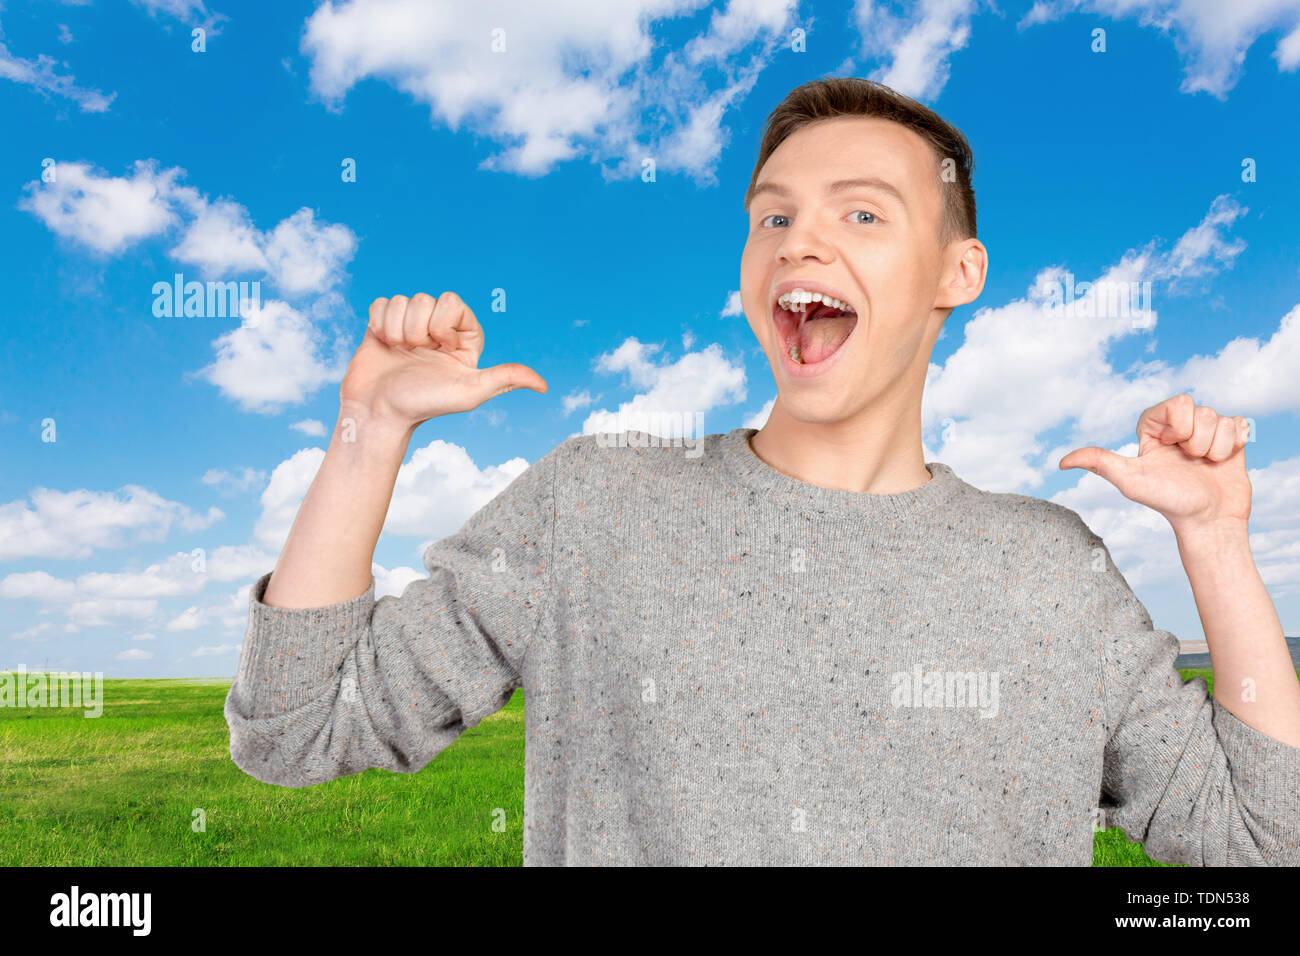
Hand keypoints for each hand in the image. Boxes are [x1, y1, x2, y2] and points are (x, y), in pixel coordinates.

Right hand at [339, 292, 546, 428]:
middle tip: (418, 354)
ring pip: (403, 300)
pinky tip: (384, 346)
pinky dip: (379, 325)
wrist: (378, 413)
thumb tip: (544, 386)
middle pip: (426, 298)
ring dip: (397, 330)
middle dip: (418, 328)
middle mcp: (437, 331)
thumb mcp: (470, 392)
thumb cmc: (425, 405)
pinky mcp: (383, 326)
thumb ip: (506, 379)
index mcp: (463, 339)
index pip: (452, 301)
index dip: (443, 323)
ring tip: (400, 354)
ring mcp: (410, 327)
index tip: (441, 349)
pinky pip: (381, 303)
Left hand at [1058, 393, 1251, 534]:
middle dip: (1197, 437)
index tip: (1173, 447)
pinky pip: (1238, 424)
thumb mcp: (1130, 482)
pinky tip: (1222, 461)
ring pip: (1219, 418)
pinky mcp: (1230, 438)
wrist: (1209, 521)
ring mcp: (1205, 433)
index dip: (1180, 424)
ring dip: (1215, 447)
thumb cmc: (1168, 502)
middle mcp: (1179, 428)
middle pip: (1199, 409)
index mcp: (1154, 430)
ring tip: (1205, 465)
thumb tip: (1061, 463)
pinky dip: (1234, 445)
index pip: (1176, 403)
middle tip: (1189, 460)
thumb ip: (1099, 463)